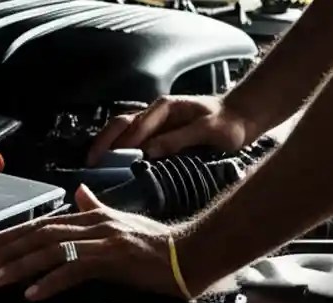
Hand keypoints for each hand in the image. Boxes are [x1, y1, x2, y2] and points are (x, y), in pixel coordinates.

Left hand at [0, 185, 192, 301]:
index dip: (12, 234)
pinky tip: (31, 293)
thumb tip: (78, 193)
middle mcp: (92, 224)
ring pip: (50, 250)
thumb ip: (95, 207)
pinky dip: (50, 281)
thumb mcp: (120, 221)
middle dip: (6, 247)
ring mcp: (102, 240)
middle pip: (39, 233)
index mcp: (91, 216)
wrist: (188, 254)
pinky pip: (74, 269)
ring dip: (19, 265)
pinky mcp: (113, 259)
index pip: (42, 223)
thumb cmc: (155, 243)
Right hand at [86, 95, 259, 164]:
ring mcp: (154, 123)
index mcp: (165, 108)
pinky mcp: (157, 134)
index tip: (113, 162)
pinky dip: (117, 149)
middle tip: (91, 162)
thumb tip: (148, 152)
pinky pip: (131, 140)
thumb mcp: (207, 131)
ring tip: (94, 164)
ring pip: (121, 130)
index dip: (123, 144)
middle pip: (120, 123)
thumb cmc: (228, 124)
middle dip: (104, 142)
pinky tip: (109, 163)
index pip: (136, 124)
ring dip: (106, 145)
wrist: (241, 119)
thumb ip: (178, 140)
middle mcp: (155, 113)